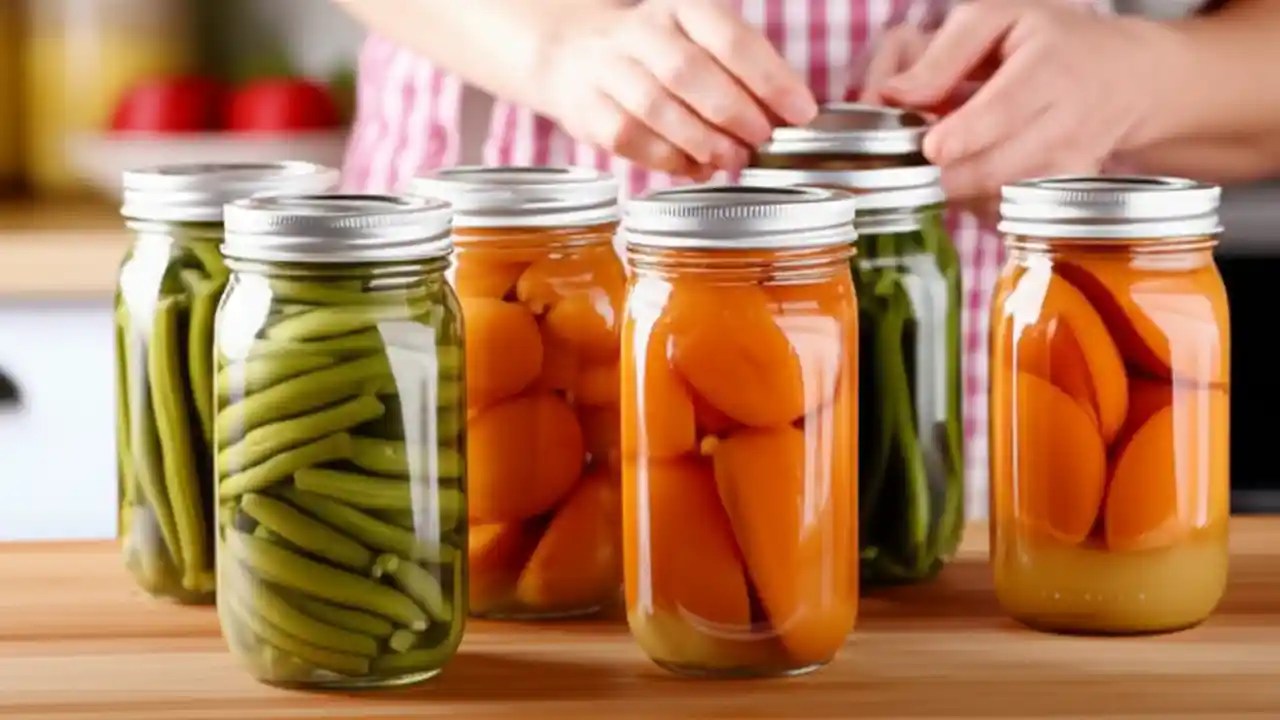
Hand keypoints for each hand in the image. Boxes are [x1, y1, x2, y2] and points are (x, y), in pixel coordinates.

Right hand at [538, 0, 817, 180]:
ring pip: (655, 107)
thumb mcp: (703, 44)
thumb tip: (791, 118)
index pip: (730, 38)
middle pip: (689, 71)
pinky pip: (628, 137)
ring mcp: (607, 69)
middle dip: (734, 112)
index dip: (770, 79)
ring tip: (732, 160)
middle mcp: (641, 31)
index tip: (801, 113)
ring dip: (702, 140)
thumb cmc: (659, 55)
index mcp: (682, 8)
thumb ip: (745, 75)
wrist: (573, 53)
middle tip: (762, 140)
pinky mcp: (586, 108)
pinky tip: (695, 168)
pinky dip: (668, 159)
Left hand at [875, 0, 1168, 199]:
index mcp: (1049, 69)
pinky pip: (999, 213)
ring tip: (940, 155)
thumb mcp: (998, 19)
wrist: (1128, 81)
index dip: (963, 134)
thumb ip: (943, 54)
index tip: (931, 147)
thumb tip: (892, 95)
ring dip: (949, 186)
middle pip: (989, 169)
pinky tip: (967, 172)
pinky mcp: (1059, 201)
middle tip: (905, 155)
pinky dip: (971, 200)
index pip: (1003, 111)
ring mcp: (1066, 170)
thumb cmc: (1051, 42)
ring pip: (990, 198)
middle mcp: (1065, 125)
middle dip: (937, 171)